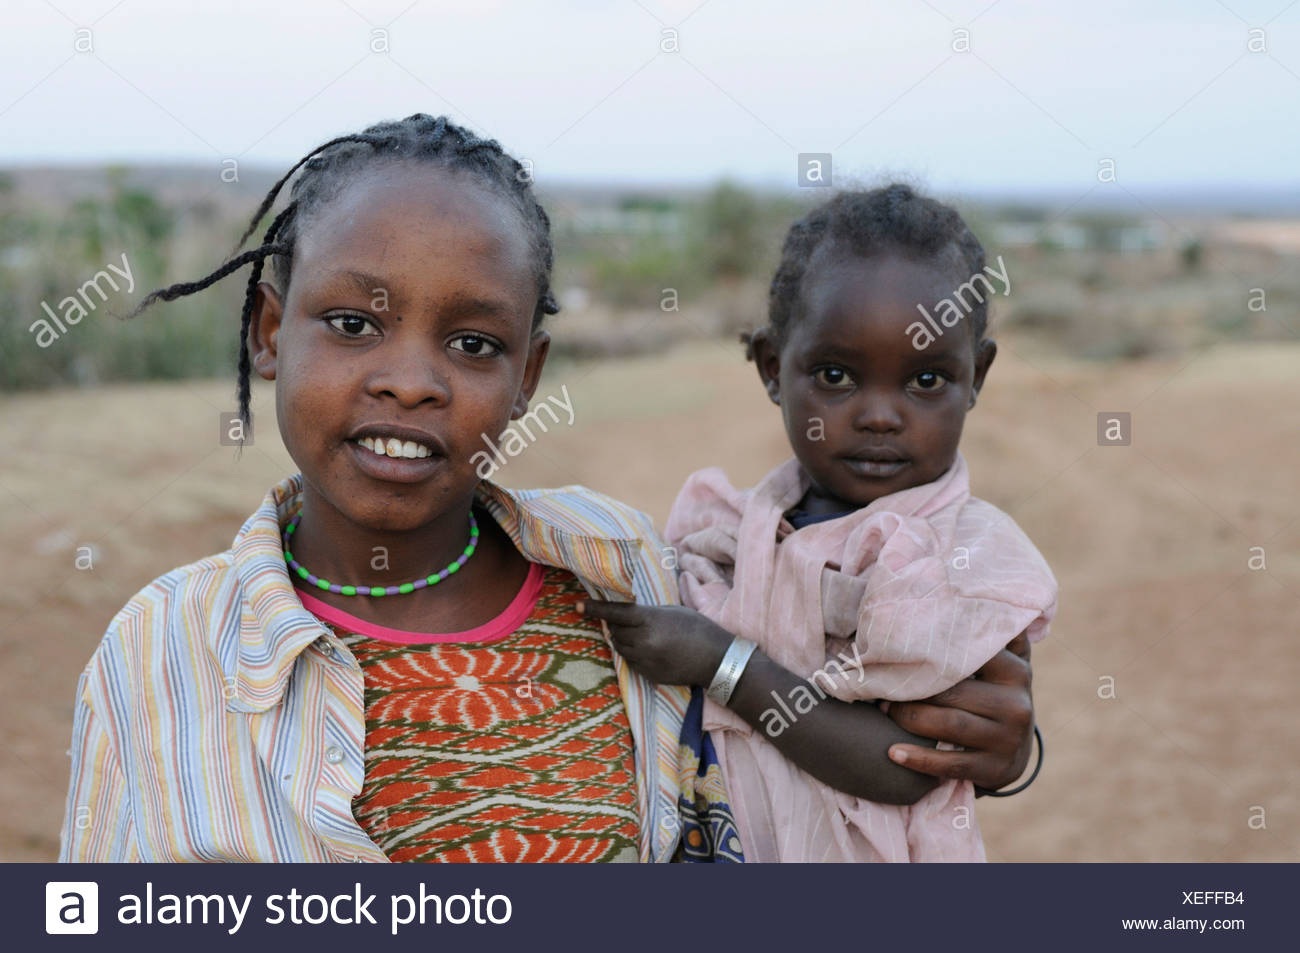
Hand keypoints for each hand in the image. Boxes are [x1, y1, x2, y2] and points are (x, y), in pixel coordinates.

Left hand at [578, 600, 732, 686]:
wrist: (716, 659)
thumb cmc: (697, 628)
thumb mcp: (671, 612)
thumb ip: (645, 613)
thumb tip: (624, 615)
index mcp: (650, 620)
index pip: (615, 613)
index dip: (595, 609)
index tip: (577, 606)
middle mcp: (644, 642)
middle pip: (615, 632)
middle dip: (618, 626)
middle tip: (633, 622)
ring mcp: (645, 661)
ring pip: (620, 648)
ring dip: (625, 640)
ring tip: (647, 636)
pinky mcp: (648, 675)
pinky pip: (631, 662)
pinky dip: (635, 654)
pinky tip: (655, 651)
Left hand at [881, 630, 1034, 791]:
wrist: (1012, 751)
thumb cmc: (991, 693)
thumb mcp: (999, 661)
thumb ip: (985, 629)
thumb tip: (952, 575)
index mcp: (1015, 669)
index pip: (968, 652)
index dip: (928, 648)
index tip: (895, 642)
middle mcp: (1018, 703)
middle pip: (950, 689)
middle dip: (908, 686)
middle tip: (875, 682)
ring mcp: (1009, 739)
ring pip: (947, 723)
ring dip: (906, 717)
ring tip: (880, 710)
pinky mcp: (996, 770)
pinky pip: (950, 764)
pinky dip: (918, 759)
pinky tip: (892, 753)